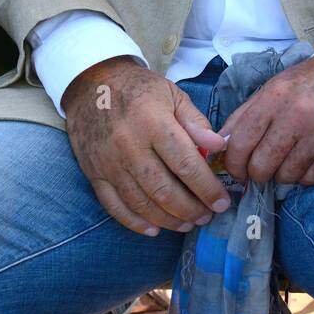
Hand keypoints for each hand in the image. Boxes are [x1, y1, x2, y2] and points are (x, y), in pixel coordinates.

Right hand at [64, 56, 230, 234]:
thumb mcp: (173, 95)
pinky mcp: (94, 173)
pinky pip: (114, 206)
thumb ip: (196, 122)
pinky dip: (135, 222)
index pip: (185, 164)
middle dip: (190, 209)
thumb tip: (219, 146)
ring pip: (141, 203)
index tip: (222, 202)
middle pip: (164, 190)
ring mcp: (108, 163)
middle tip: (208, 217)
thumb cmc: (139, 89)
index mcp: (153, 123)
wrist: (91, 84)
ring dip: (168, 219)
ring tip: (188, 224)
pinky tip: (154, 229)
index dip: (207, 188)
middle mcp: (129, 146)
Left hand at [219, 52, 313, 185]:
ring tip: (287, 160)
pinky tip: (306, 161)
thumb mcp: (271, 89)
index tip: (236, 170)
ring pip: (286, 177)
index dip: (233, 164)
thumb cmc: (306, 83)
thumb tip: (219, 145)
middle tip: (261, 169)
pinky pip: (310, 180)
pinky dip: (304, 177)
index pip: (240, 143)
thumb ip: (243, 116)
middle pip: (261, 166)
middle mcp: (295, 116)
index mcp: (273, 98)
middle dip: (256, 174)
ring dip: (282, 175)